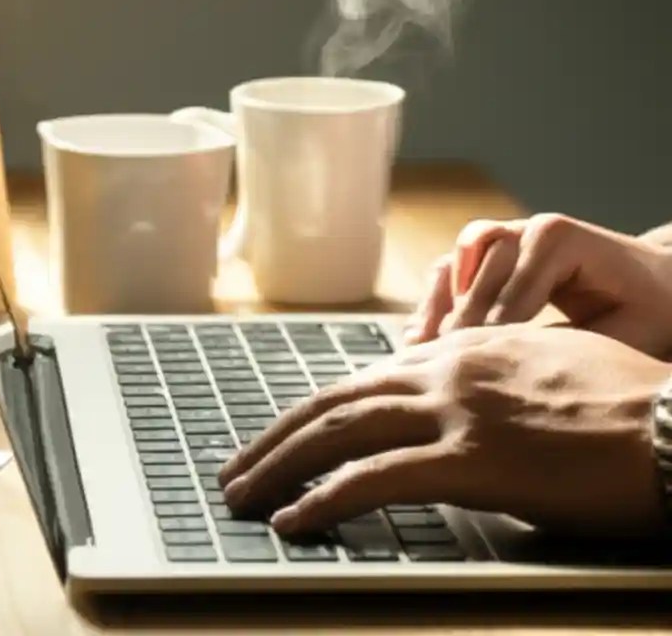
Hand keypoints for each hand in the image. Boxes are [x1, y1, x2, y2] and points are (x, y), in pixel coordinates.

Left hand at [218, 326, 671, 538]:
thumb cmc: (634, 406)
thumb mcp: (550, 370)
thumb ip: (492, 379)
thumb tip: (458, 400)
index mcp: (464, 347)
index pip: (363, 380)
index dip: (314, 412)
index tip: (281, 438)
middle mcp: (448, 367)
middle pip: (334, 401)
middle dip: (275, 438)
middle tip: (235, 469)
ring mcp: (457, 410)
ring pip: (339, 432)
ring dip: (279, 466)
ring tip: (242, 496)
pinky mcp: (474, 459)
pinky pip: (375, 478)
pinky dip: (325, 498)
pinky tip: (294, 519)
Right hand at [403, 213, 671, 356]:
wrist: (662, 288)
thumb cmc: (652, 314)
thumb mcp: (626, 336)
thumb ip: (570, 346)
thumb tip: (515, 370)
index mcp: (563, 239)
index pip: (512, 288)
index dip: (493, 333)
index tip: (476, 374)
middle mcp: (529, 229)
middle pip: (475, 274)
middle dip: (461, 324)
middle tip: (443, 370)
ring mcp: (509, 237)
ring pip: (455, 264)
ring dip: (437, 307)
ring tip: (423, 349)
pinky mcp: (495, 255)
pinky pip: (451, 270)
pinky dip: (435, 301)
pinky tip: (421, 336)